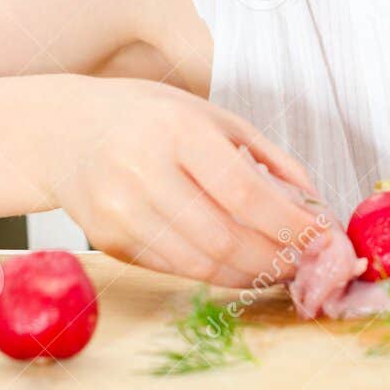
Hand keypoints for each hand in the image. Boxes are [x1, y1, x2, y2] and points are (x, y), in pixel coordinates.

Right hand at [29, 74, 325, 287]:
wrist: (66, 132)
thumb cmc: (149, 116)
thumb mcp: (211, 115)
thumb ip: (266, 156)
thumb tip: (313, 202)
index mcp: (177, 131)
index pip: (244, 194)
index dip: (290, 224)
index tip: (322, 237)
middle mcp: (143, 172)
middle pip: (225, 238)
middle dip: (276, 258)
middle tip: (308, 262)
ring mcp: (120, 212)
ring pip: (200, 264)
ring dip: (250, 275)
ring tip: (280, 269)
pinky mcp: (108, 242)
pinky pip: (175, 268)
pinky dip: (216, 274)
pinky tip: (240, 268)